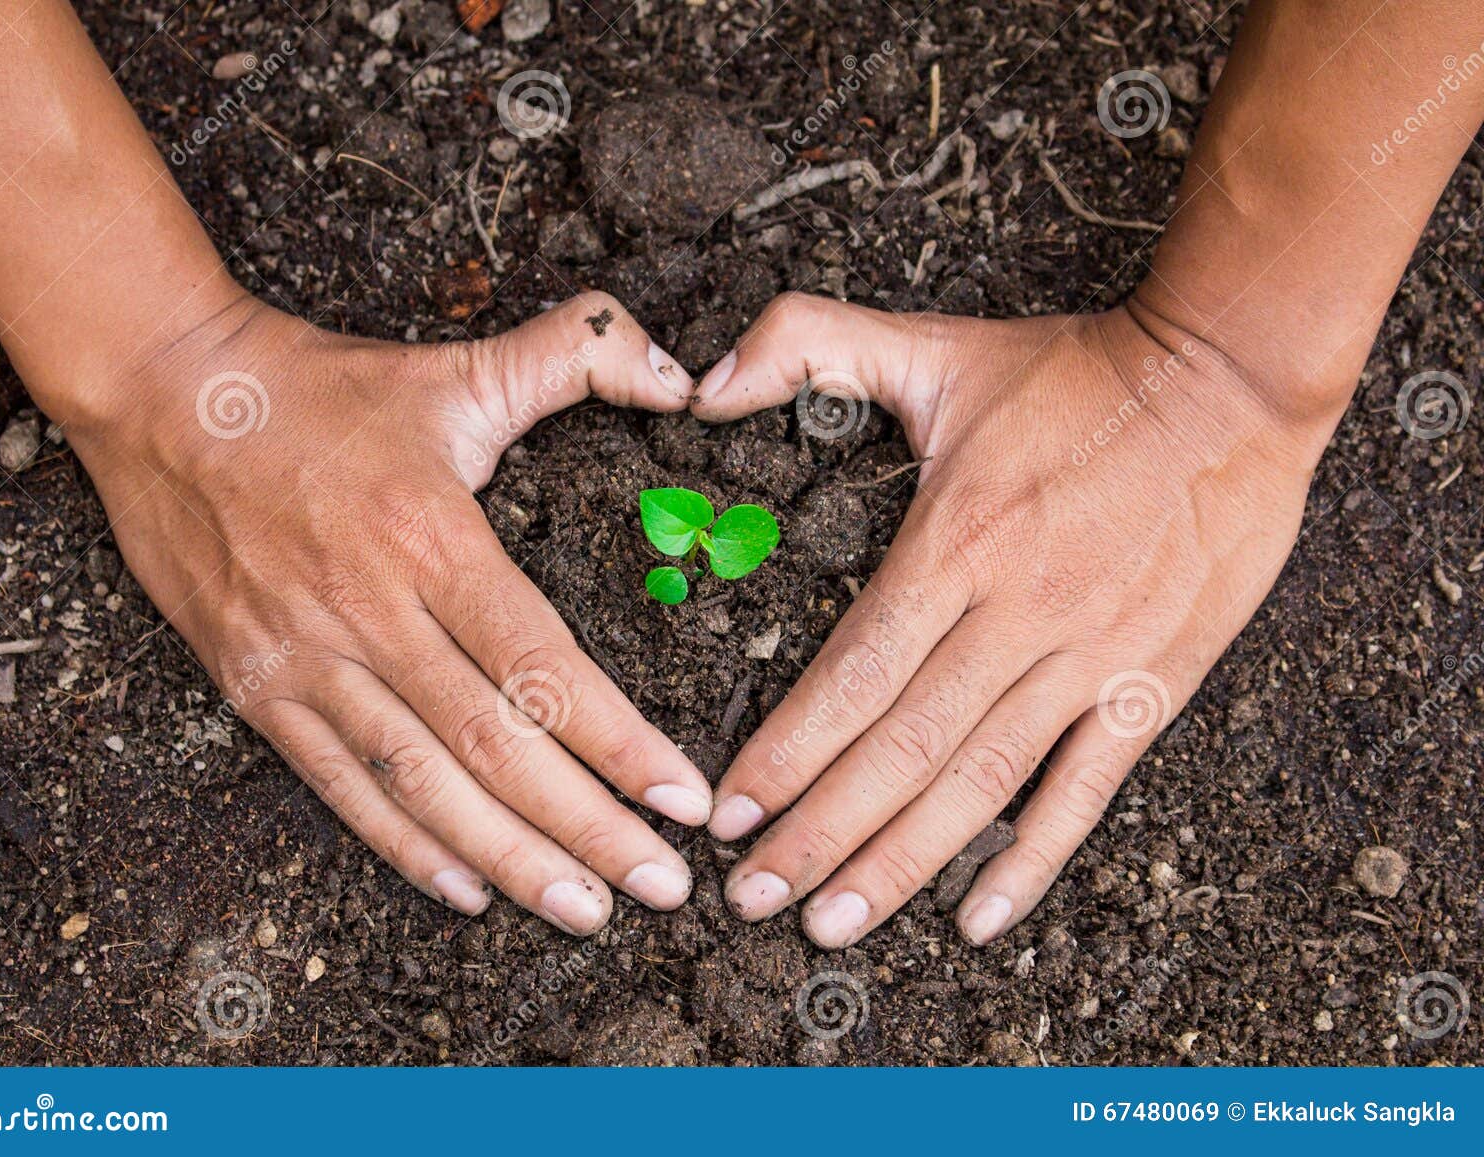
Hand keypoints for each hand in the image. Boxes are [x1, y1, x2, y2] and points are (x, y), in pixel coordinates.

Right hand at [67, 290, 710, 934]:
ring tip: (584, 910)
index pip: (543, 666)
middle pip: (494, 745)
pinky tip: (466, 892)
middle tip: (661, 885)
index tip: (683, 801)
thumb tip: (684, 377)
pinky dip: (403, 845)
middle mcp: (369, 611)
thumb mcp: (457, 365)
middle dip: (586, 827)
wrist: (163, 396)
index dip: (619, 743)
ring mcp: (304, 658)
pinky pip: (339, 783)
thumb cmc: (321, 389)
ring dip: (509, 857)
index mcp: (430, 537)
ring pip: (421, 782)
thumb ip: (580, 356)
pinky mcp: (254, 686)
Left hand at [692, 293, 1335, 947]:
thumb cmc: (1077, 373)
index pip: (854, 672)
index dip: (786, 752)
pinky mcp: (1152, 681)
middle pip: (903, 749)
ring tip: (834, 922)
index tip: (731, 813)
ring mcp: (1091, 656)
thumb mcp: (934, 345)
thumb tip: (701, 383)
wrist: (1232, 379)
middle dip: (820, 832)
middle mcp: (1019, 613)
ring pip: (982, 784)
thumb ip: (808, 344)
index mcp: (958, 541)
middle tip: (754, 897)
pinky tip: (977, 917)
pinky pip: (1086, 789)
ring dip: (902, 861)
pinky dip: (1032, 860)